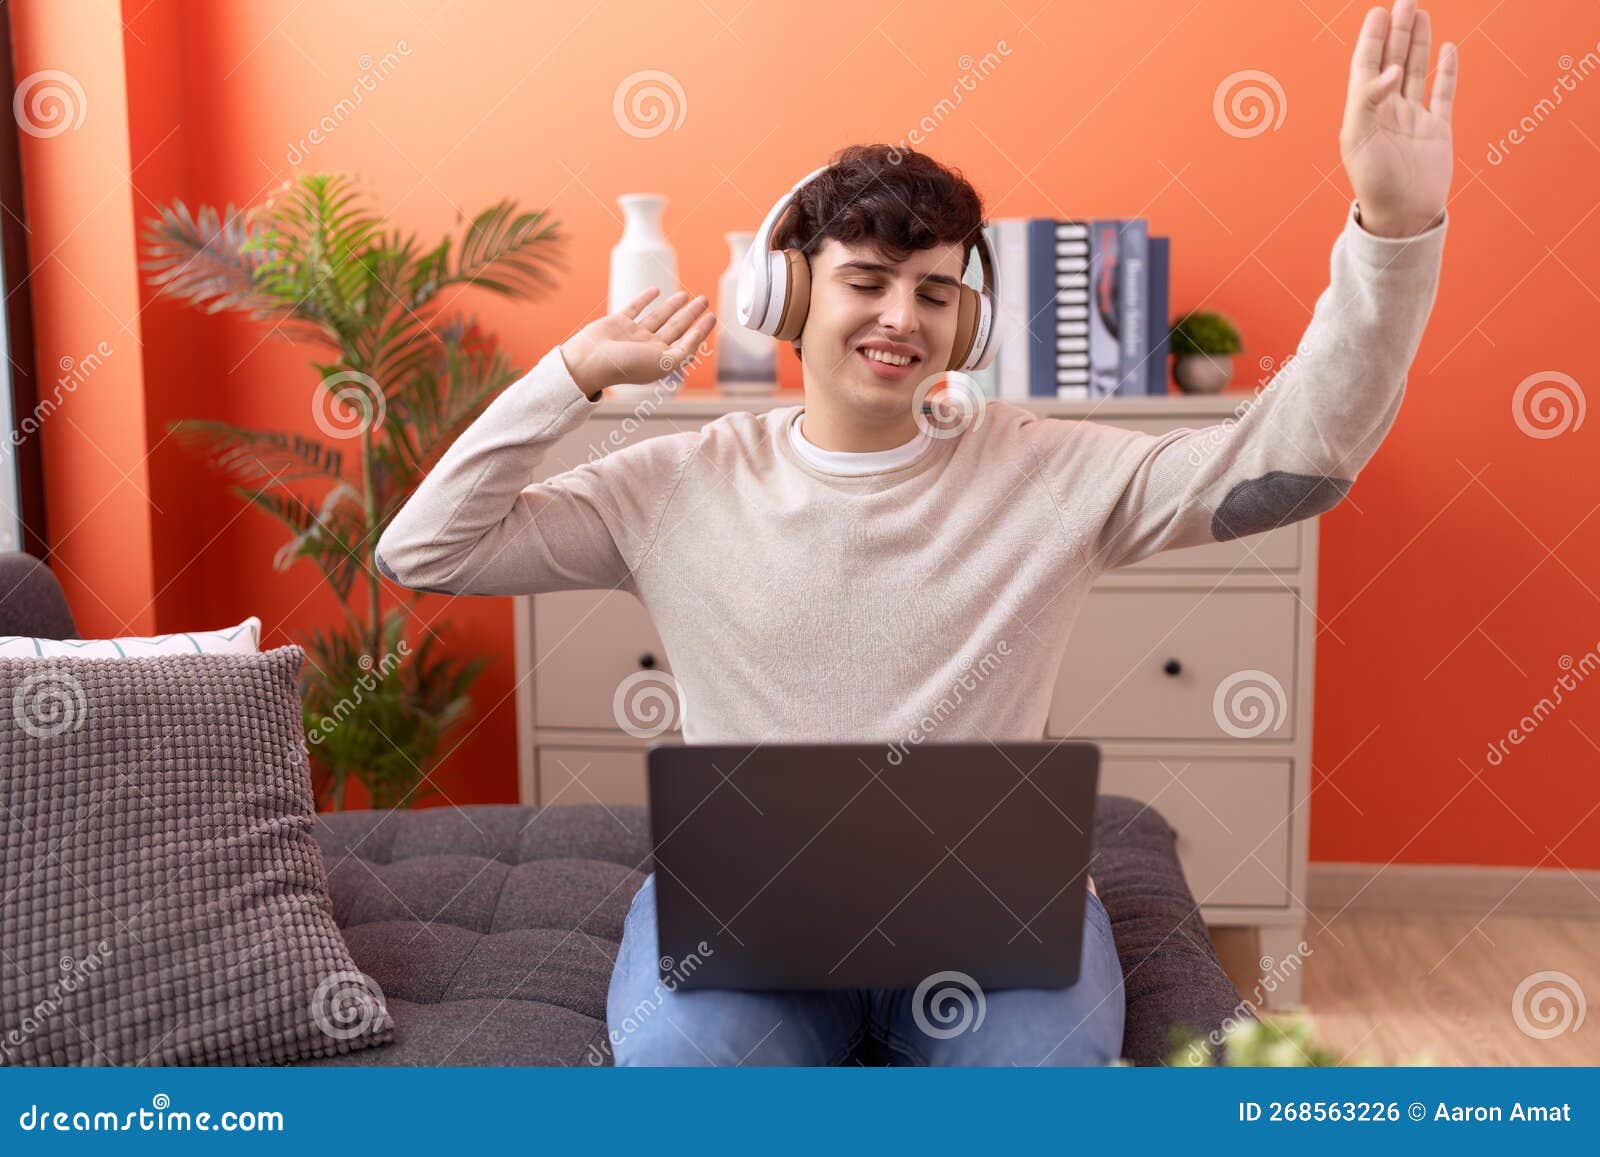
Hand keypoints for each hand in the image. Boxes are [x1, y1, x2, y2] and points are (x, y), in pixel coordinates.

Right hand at [560, 288, 716, 399]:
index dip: (700, 330)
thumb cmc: (625, 366)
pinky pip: (635, 308)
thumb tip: (698, 336)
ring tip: (686, 295)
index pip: (686, 342)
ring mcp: (633, 335)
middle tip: (704, 300)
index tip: (711, 316)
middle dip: (691, 314)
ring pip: (658, 317)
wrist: (590, 361)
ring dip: (672, 306)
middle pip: (676, 328)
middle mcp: (648, 348)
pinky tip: (656, 290)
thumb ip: (683, 350)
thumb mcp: (663, 362)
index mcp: (660, 360)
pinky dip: (645, 299)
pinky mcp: (618, 323)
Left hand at [1339, 1, 1457, 237]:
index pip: (1366, 67)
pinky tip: (1447, 48)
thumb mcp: (1358, 139)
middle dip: (1397, 32)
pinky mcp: (1437, 129)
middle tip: (1404, 1)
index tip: (1377, 13)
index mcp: (1363, 113)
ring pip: (1416, 72)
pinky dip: (1446, 71)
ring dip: (1417, 43)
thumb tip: (1392, 69)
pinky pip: (1442, 93)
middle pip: (1393, 61)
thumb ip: (1368, 99)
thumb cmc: (1374, 182)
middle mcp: (1388, 112)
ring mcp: (1413, 119)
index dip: (1372, 40)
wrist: (1402, 216)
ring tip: (1420, 13)